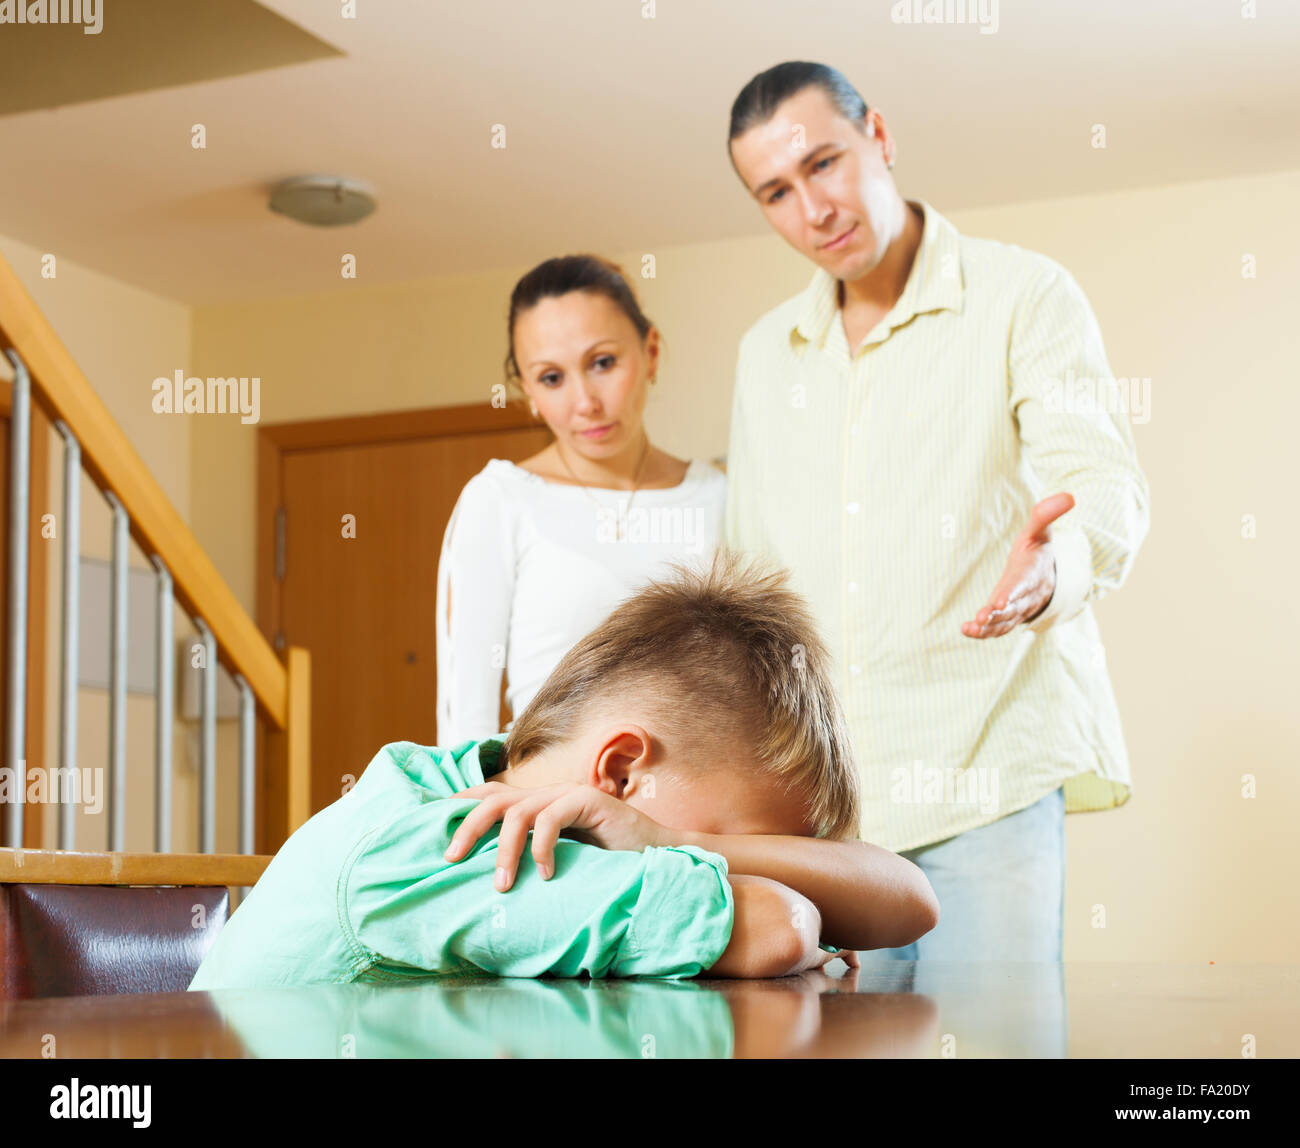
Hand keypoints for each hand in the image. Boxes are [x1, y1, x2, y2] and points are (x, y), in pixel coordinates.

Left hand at [443, 780, 668, 890]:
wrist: (653, 853)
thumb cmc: (605, 861)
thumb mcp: (558, 858)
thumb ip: (529, 854)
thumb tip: (488, 877)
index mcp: (537, 803)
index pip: (489, 796)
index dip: (460, 806)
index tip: (431, 825)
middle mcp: (548, 794)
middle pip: (494, 800)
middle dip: (467, 826)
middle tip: (450, 858)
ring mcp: (567, 794)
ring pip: (518, 812)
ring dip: (504, 849)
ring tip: (501, 884)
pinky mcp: (588, 801)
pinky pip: (552, 819)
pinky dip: (543, 847)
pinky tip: (547, 874)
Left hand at [961, 492, 1073, 638]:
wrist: (1046, 575)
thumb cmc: (1036, 550)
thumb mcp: (1039, 531)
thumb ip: (1046, 515)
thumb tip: (1068, 496)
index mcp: (1032, 572)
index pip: (1023, 584)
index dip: (1012, 593)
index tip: (998, 602)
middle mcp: (1027, 594)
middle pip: (1014, 606)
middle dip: (999, 613)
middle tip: (982, 618)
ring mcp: (1018, 608)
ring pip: (1006, 622)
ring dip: (988, 627)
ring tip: (970, 628)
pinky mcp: (1009, 617)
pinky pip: (999, 628)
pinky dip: (984, 633)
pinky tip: (966, 630)